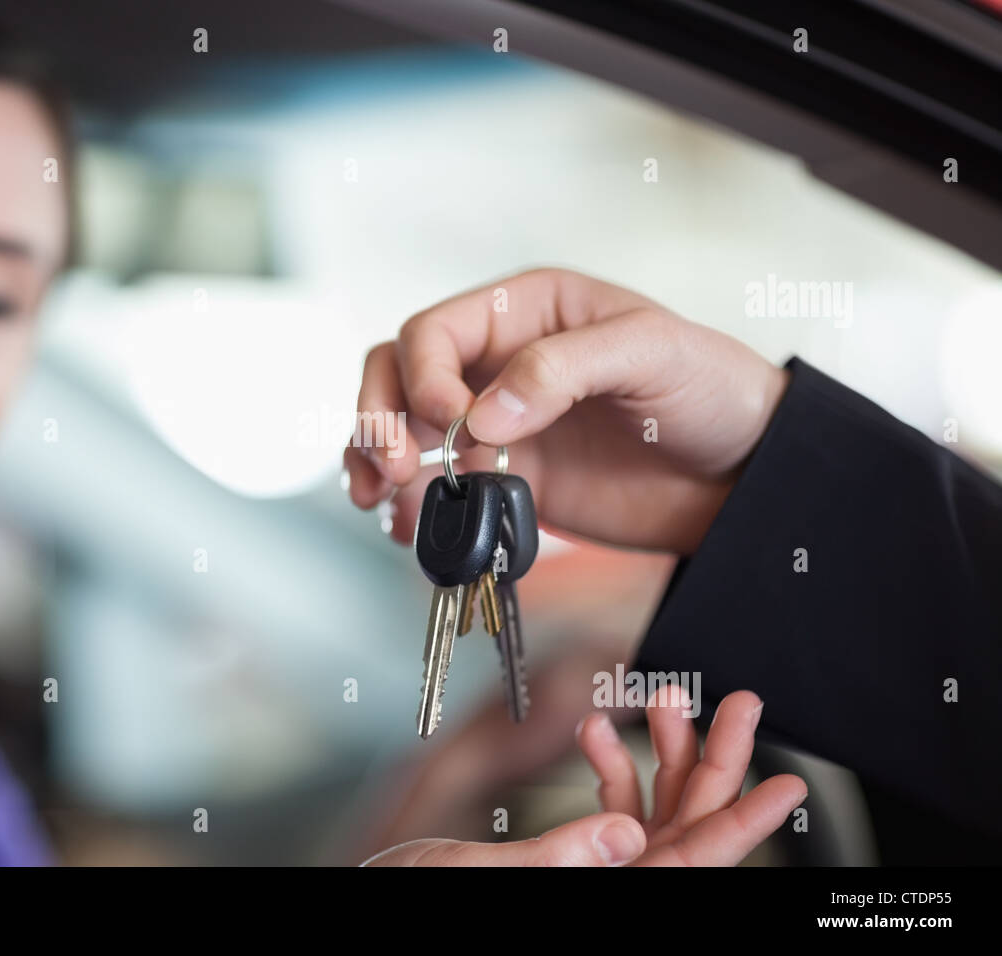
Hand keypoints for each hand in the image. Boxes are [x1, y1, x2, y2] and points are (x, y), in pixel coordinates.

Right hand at [345, 268, 788, 553]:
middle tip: (395, 465)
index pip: (435, 332)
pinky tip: (410, 528)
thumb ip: (561, 369)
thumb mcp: (650, 351)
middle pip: (396, 374)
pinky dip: (410, 507)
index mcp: (524, 310)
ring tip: (379, 498)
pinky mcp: (506, 480)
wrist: (743, 477)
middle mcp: (496, 362)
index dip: (424, 376)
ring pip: (402, 429)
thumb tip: (481, 416)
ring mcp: (495, 424)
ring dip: (375, 459)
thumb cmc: (711, 389)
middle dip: (380, 416)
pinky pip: (436, 488)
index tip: (451, 424)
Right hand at [363, 689, 805, 865]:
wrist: (381, 893)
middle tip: (742, 704)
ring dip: (660, 751)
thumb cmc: (409, 896)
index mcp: (600, 895)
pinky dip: (608, 765)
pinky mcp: (570, 857)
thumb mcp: (477, 875)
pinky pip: (608, 809)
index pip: (692, 859)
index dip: (744, 820)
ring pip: (653, 811)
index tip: (786, 785)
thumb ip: (556, 858)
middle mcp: (609, 883)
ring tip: (664, 695)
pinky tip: (595, 731)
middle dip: (715, 759)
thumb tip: (625, 835)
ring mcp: (593, 870)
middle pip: (685, 825)